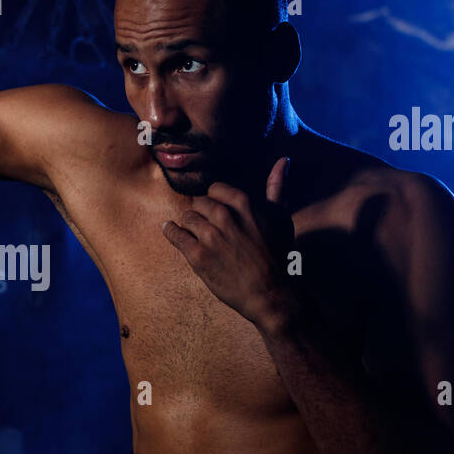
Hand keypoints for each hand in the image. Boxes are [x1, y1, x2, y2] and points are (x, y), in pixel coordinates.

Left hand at [161, 155, 297, 328]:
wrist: (270, 293)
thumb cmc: (278, 255)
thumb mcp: (281, 217)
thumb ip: (276, 187)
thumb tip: (283, 160)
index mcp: (243, 203)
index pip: (214, 189)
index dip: (215, 200)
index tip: (217, 210)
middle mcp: (224, 216)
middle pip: (199, 203)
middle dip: (202, 213)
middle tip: (209, 227)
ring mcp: (209, 236)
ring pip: (187, 217)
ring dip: (190, 224)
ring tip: (196, 234)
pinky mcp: (197, 256)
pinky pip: (174, 234)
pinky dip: (170, 231)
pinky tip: (170, 230)